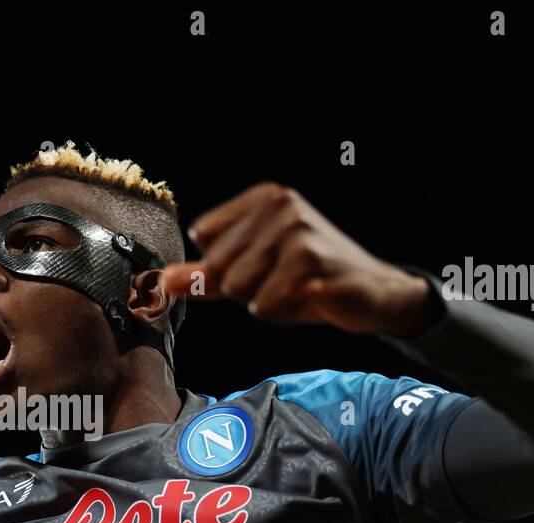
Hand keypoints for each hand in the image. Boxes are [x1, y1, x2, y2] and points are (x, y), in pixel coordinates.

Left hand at [160, 183, 435, 335]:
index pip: (204, 239)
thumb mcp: (254, 270)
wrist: (373, 291)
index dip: (225, 267)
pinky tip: (310, 298)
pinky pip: (266, 305)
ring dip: (266, 301)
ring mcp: (298, 233)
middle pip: (219, 269)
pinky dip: (283, 313)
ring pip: (240, 289)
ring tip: (296, 289)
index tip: (262, 265)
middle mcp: (281, 207)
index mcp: (263, 198)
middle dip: (247, 288)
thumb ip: (204, 274)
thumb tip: (160, 280)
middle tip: (284, 281)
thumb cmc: (309, 279)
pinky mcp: (312, 264)